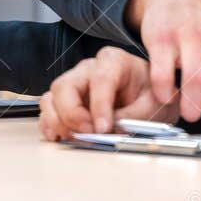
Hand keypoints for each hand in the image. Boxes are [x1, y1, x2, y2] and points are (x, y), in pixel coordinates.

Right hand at [37, 48, 173, 141]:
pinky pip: (48, 110)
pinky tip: (59, 136)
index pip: (100, 79)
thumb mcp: (153, 104)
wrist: (150, 97)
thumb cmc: (151, 94)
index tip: (103, 128)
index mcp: (114, 61)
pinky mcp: (66, 100)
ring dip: (58, 122)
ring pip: (51, 98)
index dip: (99, 106)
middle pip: (65, 86)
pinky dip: (49, 125)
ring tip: (74, 138)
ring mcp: (75, 84)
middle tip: (87, 134)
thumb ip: (132, 117)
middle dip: (72, 114)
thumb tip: (108, 131)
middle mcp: (89, 69)